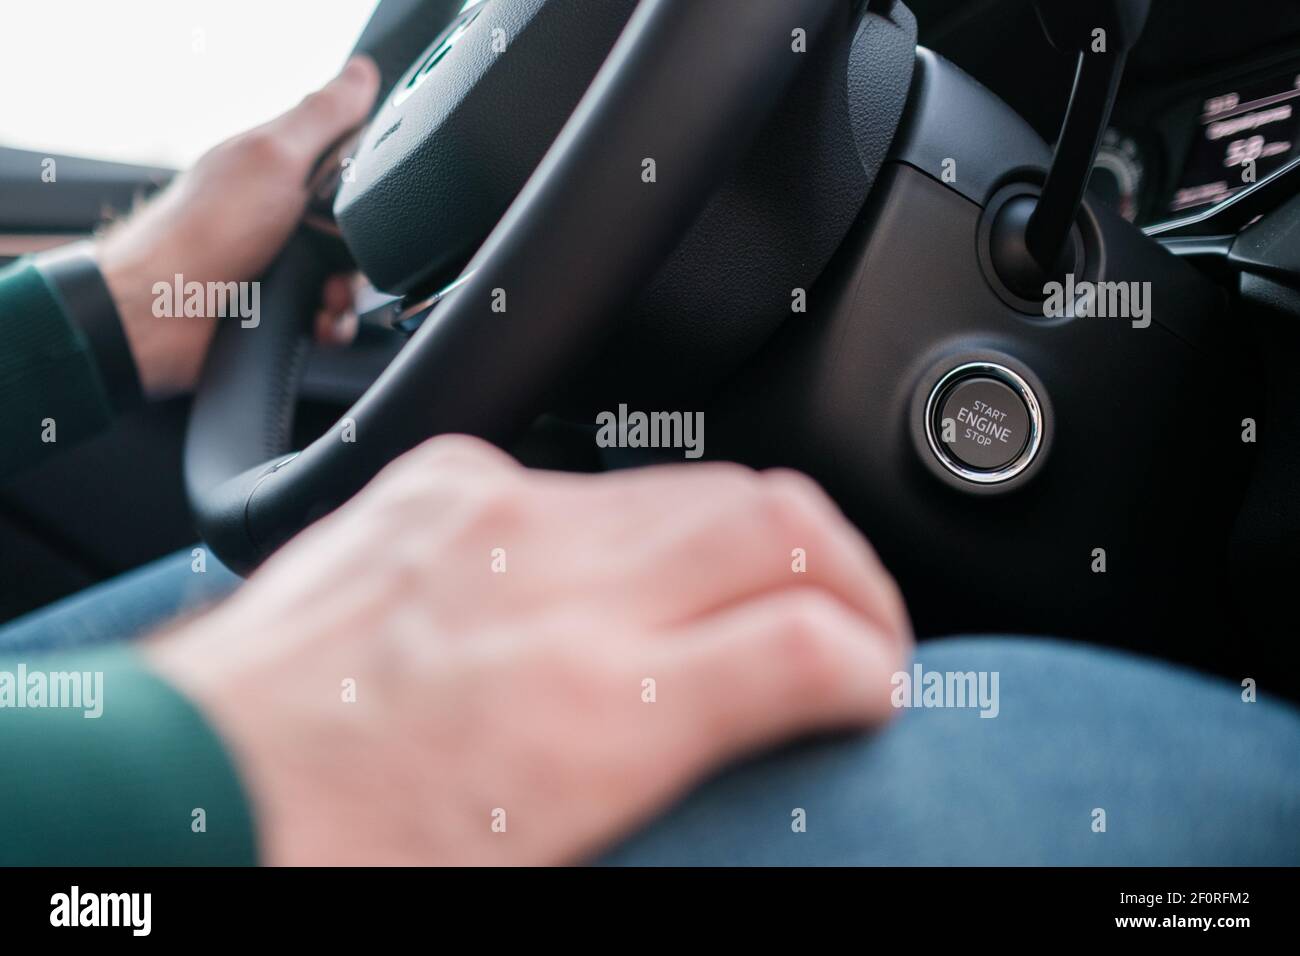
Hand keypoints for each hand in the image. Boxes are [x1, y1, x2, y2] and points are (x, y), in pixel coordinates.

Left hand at [96, 56, 380, 397]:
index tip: (369, 197)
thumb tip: (361, 73)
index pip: (347, 158)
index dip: (368, 178)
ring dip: (346, 294)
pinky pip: (327, 314)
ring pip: (346, 274)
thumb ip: (322, 115)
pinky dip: (331, 322)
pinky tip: (317, 321)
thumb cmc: (203, 233)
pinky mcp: (278, 303)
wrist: (161, 311)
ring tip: (326, 300)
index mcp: (276, 165)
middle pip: (355, 226)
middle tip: (342, 258)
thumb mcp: (274, 157)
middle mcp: (278, 210)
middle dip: (360, 250)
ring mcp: (277, 259)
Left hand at [148, 437, 911, 865]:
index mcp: (589, 713)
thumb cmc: (347, 850)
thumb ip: (680, 758)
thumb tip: (771, 715)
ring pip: (696, 482)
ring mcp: (496, 516)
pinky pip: (591, 475)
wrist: (181, 787)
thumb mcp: (552, 845)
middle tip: (860, 620)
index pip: (808, 643)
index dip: (877, 662)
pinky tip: (641, 561)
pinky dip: (646, 518)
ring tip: (769, 586)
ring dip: (759, 534)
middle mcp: (553, 590)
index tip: (879, 684)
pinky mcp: (442, 480)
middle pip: (777, 525)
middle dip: (853, 572)